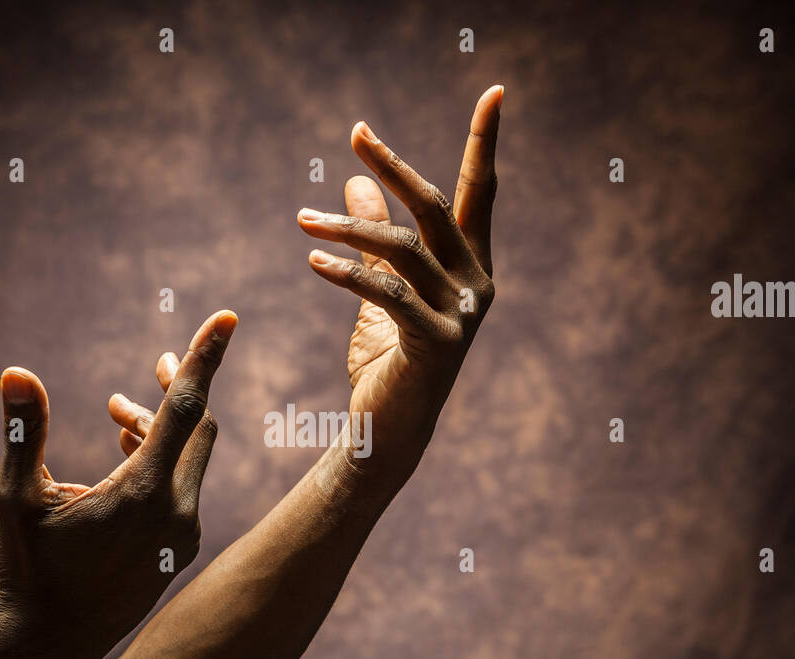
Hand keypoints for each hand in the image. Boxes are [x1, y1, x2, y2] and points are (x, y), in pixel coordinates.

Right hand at [0, 310, 236, 649]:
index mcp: (145, 492)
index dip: (205, 357)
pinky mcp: (182, 548)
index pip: (186, 407)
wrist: (49, 646)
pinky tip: (128, 455)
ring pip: (190, 459)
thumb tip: (16, 372)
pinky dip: (164, 461)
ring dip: (159, 430)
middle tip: (149, 366)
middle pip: (196, 427)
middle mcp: (178, 511)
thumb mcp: (18, 500)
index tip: (229, 317)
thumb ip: (24, 433)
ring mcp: (185, 533)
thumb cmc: (29, 571)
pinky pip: (186, 487)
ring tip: (116, 417)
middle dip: (173, 392)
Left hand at [296, 85, 501, 490]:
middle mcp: (478, 284)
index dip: (485, 143)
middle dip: (395, 167)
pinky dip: (347, 272)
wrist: (388, 432)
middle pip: (436, 208)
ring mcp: (462, 315)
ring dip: (347, 228)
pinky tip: (314, 260)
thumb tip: (354, 180)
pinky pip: (388, 294)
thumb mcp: (378, 288)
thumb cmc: (388, 360)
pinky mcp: (437, 343)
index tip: (494, 91)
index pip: (478, 193)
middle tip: (355, 135)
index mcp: (471, 265)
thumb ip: (373, 235)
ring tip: (301, 219)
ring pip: (402, 250)